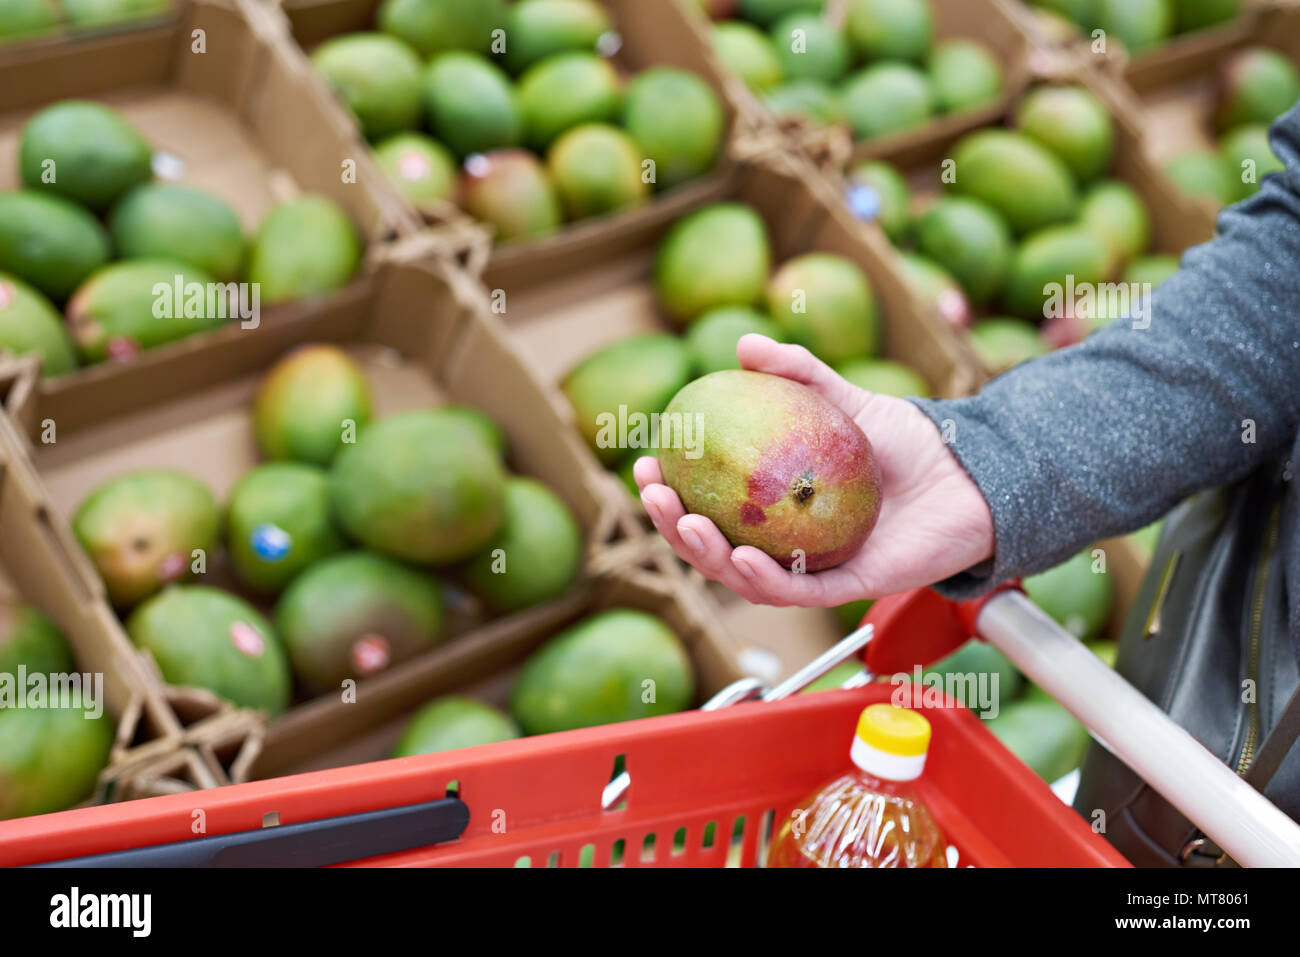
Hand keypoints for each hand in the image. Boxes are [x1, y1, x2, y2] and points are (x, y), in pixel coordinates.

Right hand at [634, 335, 994, 606]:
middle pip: (716, 548)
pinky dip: (766, 581)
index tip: (644, 466)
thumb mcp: (847, 398)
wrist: (973, 472)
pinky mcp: (853, 587)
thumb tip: (742, 346)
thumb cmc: (911, 442)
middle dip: (674, 528)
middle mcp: (790, 543)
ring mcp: (818, 568)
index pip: (711, 506)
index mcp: (776, 509)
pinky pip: (800, 593)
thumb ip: (799, 374)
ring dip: (708, 557)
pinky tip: (743, 561)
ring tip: (687, 525)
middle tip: (655, 498)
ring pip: (747, 579)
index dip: (670, 494)